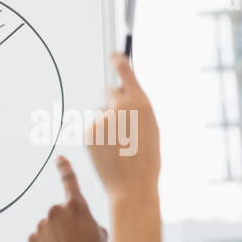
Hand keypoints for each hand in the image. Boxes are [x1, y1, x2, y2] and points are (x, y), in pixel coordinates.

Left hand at [28, 156, 109, 241]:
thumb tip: (82, 222)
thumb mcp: (101, 234)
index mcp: (77, 206)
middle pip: (60, 213)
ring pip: (49, 228)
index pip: (70, 180)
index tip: (59, 159)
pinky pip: (39, 240)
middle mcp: (57, 211)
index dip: (64, 168)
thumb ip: (88, 220)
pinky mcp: (32, 239)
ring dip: (56, 237)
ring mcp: (42, 225)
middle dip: (66, 225)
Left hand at [85, 54, 159, 199]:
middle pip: (109, 91)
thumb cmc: (147, 161)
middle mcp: (121, 106)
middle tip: (119, 123)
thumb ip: (139, 109)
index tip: (113, 55)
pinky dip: (98, 137)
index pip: (124, 71)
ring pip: (100, 113)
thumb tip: (128, 95)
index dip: (118, 61)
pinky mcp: (90, 131)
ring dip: (106, 123)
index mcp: (141, 103)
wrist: (132, 186)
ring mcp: (104, 118)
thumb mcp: (151, 128)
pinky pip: (93, 127)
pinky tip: (107, 151)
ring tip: (117, 146)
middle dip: (112, 101)